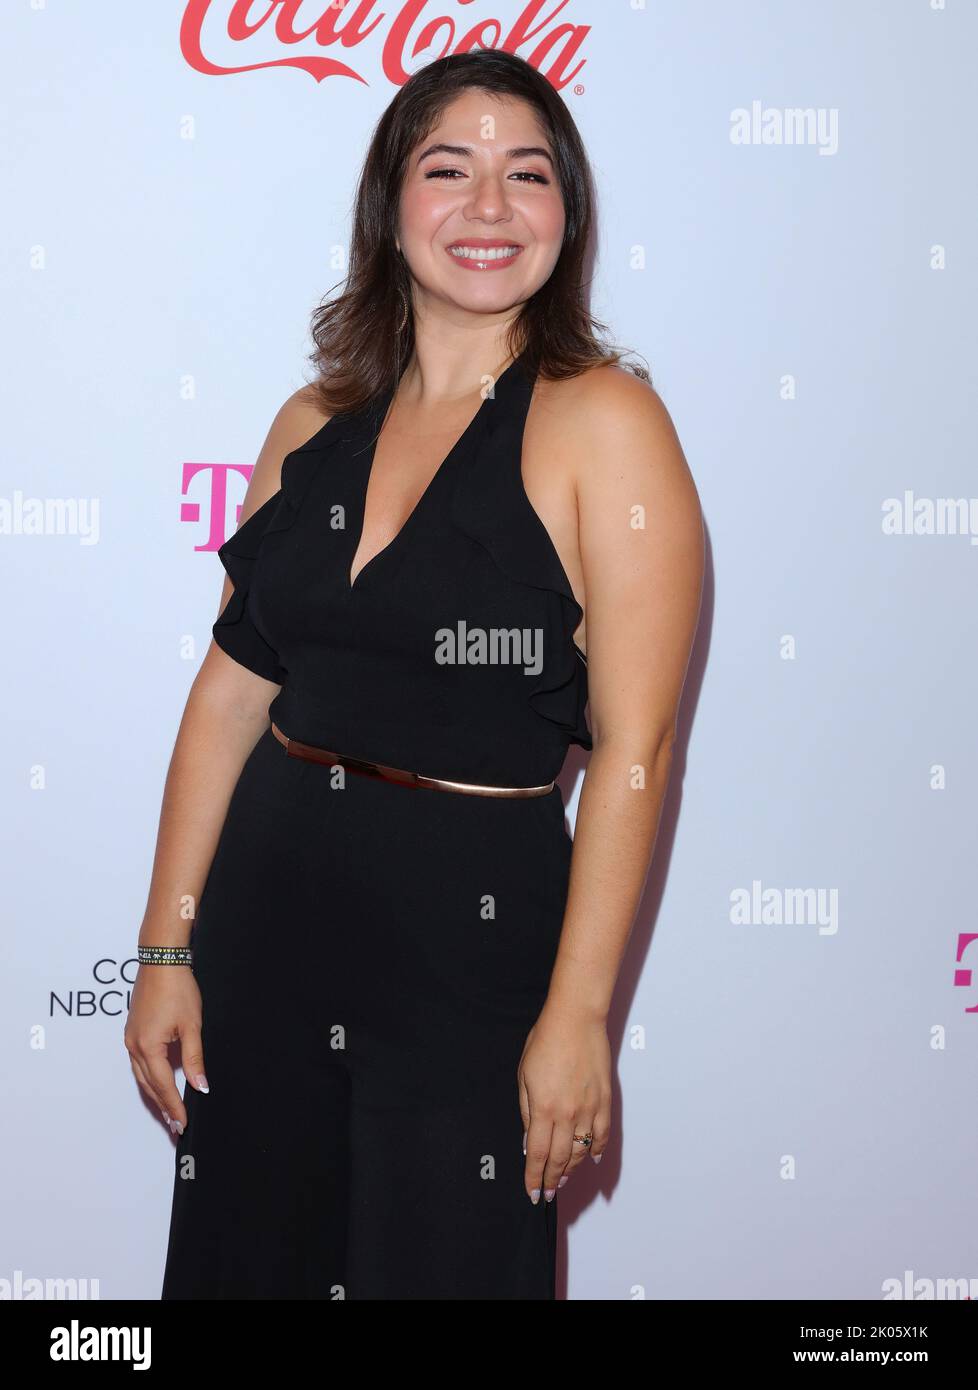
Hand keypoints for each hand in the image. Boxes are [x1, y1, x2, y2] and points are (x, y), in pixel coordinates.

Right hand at [124, 964, 206, 1134]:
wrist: (161, 961)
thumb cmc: (178, 989)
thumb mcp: (192, 1025)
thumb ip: (194, 1059)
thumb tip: (200, 1086)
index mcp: (148, 1047)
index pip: (163, 1086)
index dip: (174, 1106)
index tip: (183, 1124)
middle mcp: (134, 1046)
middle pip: (149, 1086)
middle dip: (163, 1107)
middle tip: (176, 1126)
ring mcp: (130, 1039)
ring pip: (141, 1076)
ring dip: (155, 1095)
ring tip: (168, 1112)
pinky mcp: (132, 1032)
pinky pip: (139, 1063)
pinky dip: (150, 1078)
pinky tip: (159, 1083)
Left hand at [517, 1004, 610, 1203]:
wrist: (576, 1019)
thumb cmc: (545, 1041)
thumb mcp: (524, 1075)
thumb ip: (527, 1111)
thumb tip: (529, 1140)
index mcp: (544, 1108)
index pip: (538, 1154)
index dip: (534, 1177)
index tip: (532, 1192)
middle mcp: (568, 1113)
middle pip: (560, 1159)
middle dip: (552, 1180)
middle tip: (548, 1194)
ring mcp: (589, 1108)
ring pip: (581, 1150)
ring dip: (572, 1169)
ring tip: (564, 1180)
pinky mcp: (605, 1100)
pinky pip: (602, 1133)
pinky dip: (597, 1149)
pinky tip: (591, 1158)